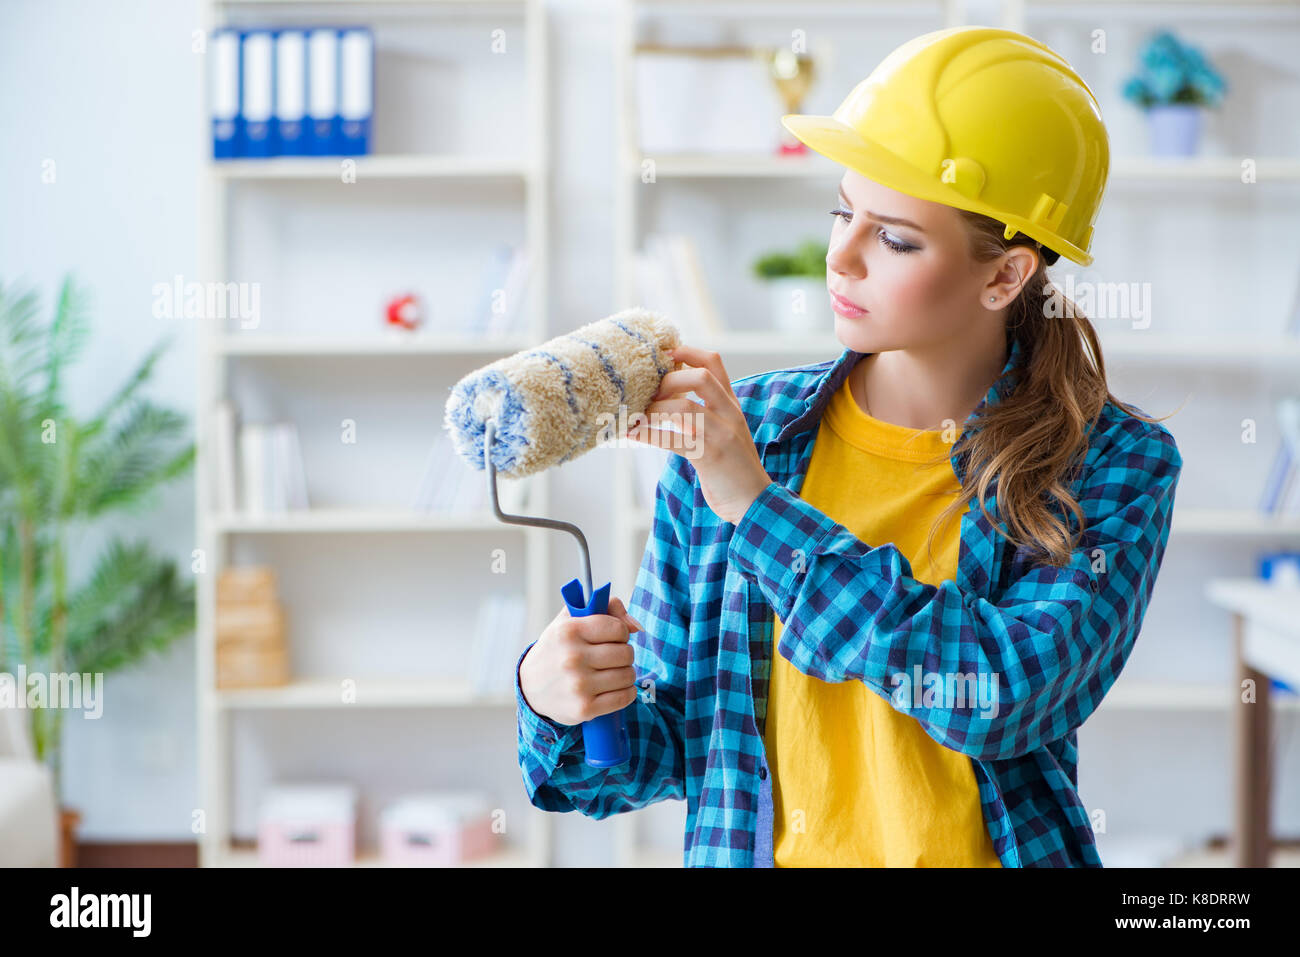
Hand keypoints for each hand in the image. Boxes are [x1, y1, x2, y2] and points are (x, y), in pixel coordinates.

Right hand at [520, 596, 643, 726]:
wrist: (531, 687)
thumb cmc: (558, 649)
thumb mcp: (571, 619)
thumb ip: (605, 607)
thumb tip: (636, 626)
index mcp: (569, 631)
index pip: (618, 628)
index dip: (620, 633)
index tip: (612, 638)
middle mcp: (572, 658)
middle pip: (626, 653)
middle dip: (624, 654)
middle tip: (612, 658)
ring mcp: (578, 685)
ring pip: (628, 675)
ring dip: (626, 674)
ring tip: (612, 672)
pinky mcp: (584, 708)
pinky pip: (624, 697)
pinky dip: (627, 692)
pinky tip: (616, 688)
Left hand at [627, 345, 771, 524]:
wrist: (754, 502)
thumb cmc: (734, 468)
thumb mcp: (727, 432)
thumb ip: (708, 412)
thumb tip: (670, 397)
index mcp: (732, 405)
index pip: (714, 364)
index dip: (687, 352)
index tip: (665, 355)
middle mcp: (729, 415)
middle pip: (700, 378)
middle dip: (669, 380)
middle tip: (650, 392)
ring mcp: (721, 435)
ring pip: (684, 407)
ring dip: (655, 410)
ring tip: (639, 416)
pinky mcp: (709, 457)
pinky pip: (673, 440)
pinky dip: (648, 435)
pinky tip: (633, 434)